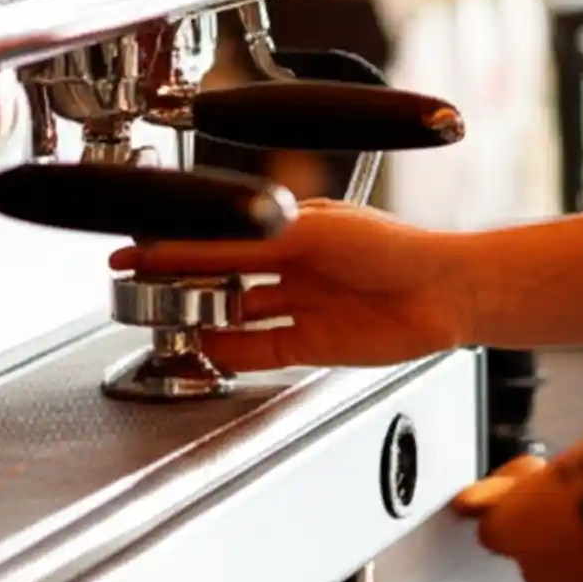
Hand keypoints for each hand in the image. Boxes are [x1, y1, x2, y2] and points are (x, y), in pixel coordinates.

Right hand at [109, 199, 465, 371]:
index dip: (176, 246)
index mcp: (290, 228)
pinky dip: (230, 353)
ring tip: (167, 323)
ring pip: (236, 314)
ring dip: (203, 319)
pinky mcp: (312, 344)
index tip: (136, 252)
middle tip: (143, 291)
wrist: (445, 294)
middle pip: (222, 277)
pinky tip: (206, 350)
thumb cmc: (394, 247)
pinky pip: (259, 350)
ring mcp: (301, 306)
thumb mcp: (311, 232)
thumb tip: (203, 241)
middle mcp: (292, 266)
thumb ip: (253, 241)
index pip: (219, 236)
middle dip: (182, 283)